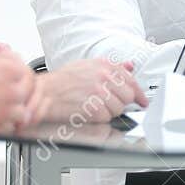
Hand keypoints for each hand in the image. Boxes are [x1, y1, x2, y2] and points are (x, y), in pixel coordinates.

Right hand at [0, 39, 35, 135]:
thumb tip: (4, 49)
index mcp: (9, 69)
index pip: (28, 72)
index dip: (19, 75)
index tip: (14, 78)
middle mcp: (11, 90)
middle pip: (31, 92)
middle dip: (22, 91)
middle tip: (11, 93)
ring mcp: (5, 109)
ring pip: (26, 112)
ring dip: (18, 110)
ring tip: (7, 107)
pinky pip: (12, 127)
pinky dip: (7, 124)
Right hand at [23, 57, 145, 126]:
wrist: (43, 93)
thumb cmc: (62, 81)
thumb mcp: (87, 66)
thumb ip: (111, 67)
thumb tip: (130, 66)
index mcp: (105, 65)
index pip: (131, 81)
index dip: (139, 94)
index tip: (142, 101)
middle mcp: (104, 77)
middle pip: (128, 96)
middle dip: (120, 103)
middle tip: (107, 104)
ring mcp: (99, 92)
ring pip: (118, 109)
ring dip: (108, 111)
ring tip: (92, 106)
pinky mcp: (93, 108)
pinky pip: (106, 118)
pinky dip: (98, 118)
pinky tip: (87, 112)